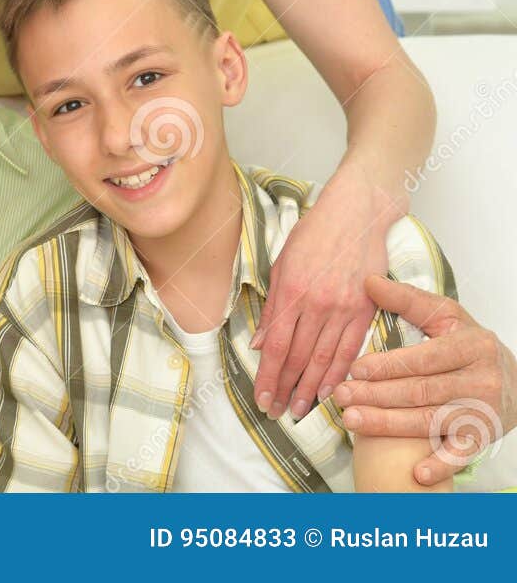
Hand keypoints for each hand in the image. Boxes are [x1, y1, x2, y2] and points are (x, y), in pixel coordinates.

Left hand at [252, 173, 389, 419]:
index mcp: (291, 292)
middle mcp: (317, 304)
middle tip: (276, 412)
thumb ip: (272, 307)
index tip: (261, 397)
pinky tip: (333, 391)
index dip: (268, 376)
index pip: (276, 345)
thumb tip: (259, 343)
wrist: (355, 214)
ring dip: (311, 387)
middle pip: (299, 357)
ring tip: (299, 409)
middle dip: (286, 387)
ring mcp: (344, 308)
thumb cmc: (313, 235)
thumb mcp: (281, 264)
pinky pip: (352, 348)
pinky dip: (341, 373)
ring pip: (326, 358)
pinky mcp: (367, 309)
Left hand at [334, 274, 515, 485]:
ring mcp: (483, 412)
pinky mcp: (483, 437)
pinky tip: (417, 474)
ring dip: (390, 425)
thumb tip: (368, 280)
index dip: (389, 365)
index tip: (356, 369)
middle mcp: (481, 381)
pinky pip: (461, 454)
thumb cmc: (469, 345)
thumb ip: (408, 300)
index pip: (425, 358)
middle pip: (422, 392)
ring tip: (353, 422)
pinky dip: (441, 465)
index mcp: (471, 346)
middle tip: (341, 396)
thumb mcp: (446, 316)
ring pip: (431, 421)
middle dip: (377, 395)